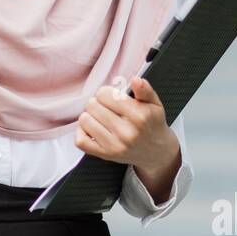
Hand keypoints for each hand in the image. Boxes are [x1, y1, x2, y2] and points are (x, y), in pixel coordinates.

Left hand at [75, 77, 180, 202]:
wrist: (155, 151)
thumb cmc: (152, 124)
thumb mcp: (155, 104)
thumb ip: (145, 90)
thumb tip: (136, 79)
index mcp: (139, 117)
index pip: (105, 94)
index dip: (106, 92)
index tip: (111, 96)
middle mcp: (126, 133)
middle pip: (92, 105)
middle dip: (98, 102)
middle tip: (106, 107)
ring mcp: (115, 145)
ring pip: (85, 120)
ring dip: (90, 115)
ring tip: (100, 117)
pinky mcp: (105, 155)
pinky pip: (81, 141)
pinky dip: (82, 131)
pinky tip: (92, 128)